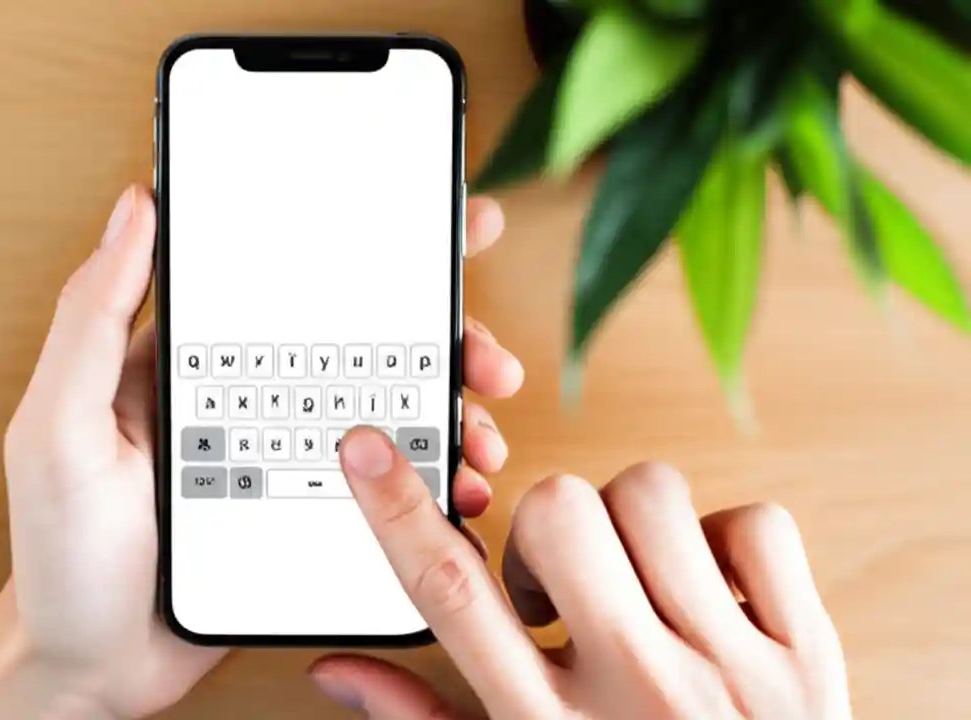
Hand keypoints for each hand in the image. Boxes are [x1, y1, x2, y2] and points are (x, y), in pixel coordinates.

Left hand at [0, 185, 523, 718]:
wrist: (91, 671)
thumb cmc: (60, 554)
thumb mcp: (60, 429)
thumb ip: (93, 321)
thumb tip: (134, 210)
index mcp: (191, 362)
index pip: (284, 282)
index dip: (361, 247)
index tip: (429, 221)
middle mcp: (244, 400)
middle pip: (359, 343)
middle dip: (436, 336)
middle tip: (483, 355)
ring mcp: (279, 458)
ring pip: (382, 411)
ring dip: (443, 408)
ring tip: (479, 431)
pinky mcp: (302, 514)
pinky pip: (379, 485)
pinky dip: (426, 482)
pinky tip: (453, 489)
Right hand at [311, 431, 850, 718]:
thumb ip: (423, 718)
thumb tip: (338, 674)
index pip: (450, 595)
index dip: (396, 510)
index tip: (367, 449)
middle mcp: (635, 690)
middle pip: (557, 516)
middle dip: (546, 522)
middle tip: (563, 576)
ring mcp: (729, 669)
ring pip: (652, 496)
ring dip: (629, 520)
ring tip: (636, 583)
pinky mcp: (806, 654)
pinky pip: (755, 524)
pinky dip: (726, 535)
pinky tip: (707, 586)